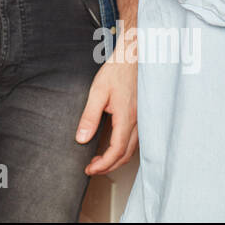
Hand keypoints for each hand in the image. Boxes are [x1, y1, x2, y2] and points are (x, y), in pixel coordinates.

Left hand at [76, 41, 137, 175]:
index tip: (89, 169)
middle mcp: (138, 122)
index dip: (103, 164)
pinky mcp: (143, 115)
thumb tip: (81, 138)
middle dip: (108, 166)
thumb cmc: (117, 70)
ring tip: (100, 160)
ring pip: (133, 149)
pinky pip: (137, 139)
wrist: (134, 56)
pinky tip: (114, 145)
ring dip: (117, 158)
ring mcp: (143, 119)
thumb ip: (89, 116)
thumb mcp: (98, 91)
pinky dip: (124, 149)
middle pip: (126, 154)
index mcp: (126, 118)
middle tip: (92, 168)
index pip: (116, 151)